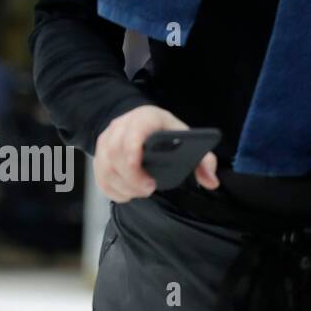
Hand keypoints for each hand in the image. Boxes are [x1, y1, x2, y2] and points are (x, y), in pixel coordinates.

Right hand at [93, 104, 218, 202]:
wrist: (142, 123)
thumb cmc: (166, 133)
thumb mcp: (187, 139)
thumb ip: (204, 160)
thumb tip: (211, 182)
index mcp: (146, 118)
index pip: (135, 130)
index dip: (135, 152)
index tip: (148, 178)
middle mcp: (121, 125)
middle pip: (115, 152)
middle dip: (131, 177)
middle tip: (149, 189)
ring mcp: (106, 139)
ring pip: (105, 165)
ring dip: (122, 185)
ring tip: (140, 192)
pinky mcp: (99, 153)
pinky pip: (99, 175)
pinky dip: (112, 189)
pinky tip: (127, 193)